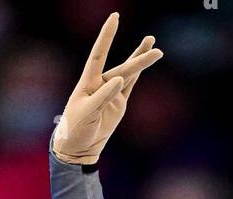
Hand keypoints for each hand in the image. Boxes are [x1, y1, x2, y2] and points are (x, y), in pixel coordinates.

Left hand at [52, 12, 162, 164]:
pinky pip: (130, 86)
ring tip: (156, 49)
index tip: (115, 17)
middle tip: (154, 45)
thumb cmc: (76, 129)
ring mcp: (111, 93)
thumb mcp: (88, 113)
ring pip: (129, 74)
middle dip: (138, 58)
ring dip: (141, 61)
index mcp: (88, 82)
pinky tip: (145, 62)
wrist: (78, 148)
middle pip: (122, 68)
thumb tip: (120, 79)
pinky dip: (138, 74)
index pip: (99, 54)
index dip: (107, 36)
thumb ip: (104, 96)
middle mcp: (100, 83)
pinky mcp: (118, 103)